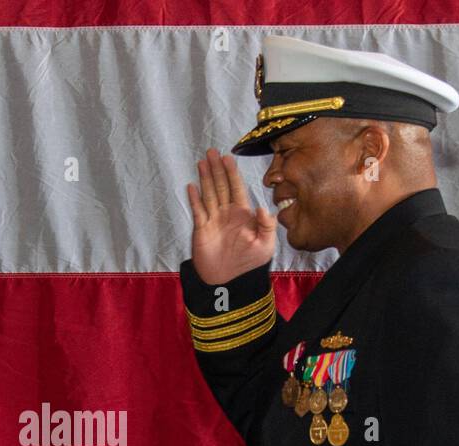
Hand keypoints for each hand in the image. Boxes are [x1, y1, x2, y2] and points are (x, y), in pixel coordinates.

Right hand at [186, 147, 276, 284]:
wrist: (229, 281)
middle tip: (212, 151)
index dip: (232, 173)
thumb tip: (262, 207)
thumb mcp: (265, 245)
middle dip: (216, 169)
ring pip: (209, 194)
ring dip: (205, 178)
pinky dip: (194, 198)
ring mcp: (213, 220)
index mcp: (243, 214)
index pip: (237, 188)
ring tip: (202, 162)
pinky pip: (198, 210)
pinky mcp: (201, 230)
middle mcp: (227, 213)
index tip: (228, 158)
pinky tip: (191, 186)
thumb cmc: (249, 264)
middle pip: (221, 186)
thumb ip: (267, 225)